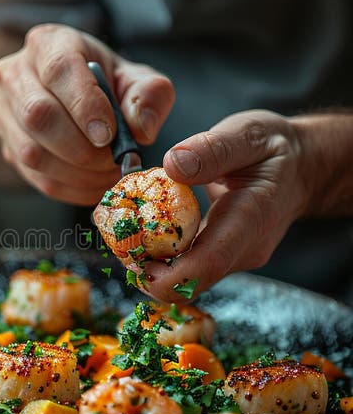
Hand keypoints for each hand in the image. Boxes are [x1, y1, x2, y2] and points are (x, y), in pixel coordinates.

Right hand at [0, 24, 174, 205]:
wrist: (69, 99)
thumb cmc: (103, 84)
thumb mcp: (133, 78)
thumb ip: (148, 94)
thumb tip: (142, 127)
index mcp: (48, 44)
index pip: (59, 70)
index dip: (85, 105)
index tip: (109, 134)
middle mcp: (16, 75)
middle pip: (38, 115)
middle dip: (82, 147)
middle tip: (113, 157)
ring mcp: (5, 114)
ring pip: (32, 153)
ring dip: (78, 172)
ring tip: (107, 171)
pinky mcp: (8, 148)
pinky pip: (37, 178)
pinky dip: (72, 188)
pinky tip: (95, 181)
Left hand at [135, 109, 310, 300]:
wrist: (300, 169)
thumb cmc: (274, 149)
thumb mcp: (248, 134)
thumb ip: (212, 149)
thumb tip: (172, 164)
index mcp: (251, 219)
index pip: (207, 264)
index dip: (167, 276)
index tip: (134, 264)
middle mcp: (242, 250)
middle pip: (188, 279)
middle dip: (145, 266)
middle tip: (113, 232)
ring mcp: (232, 259)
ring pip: (184, 277)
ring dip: (148, 260)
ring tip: (121, 226)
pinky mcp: (221, 258)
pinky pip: (186, 266)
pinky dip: (159, 252)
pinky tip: (139, 229)